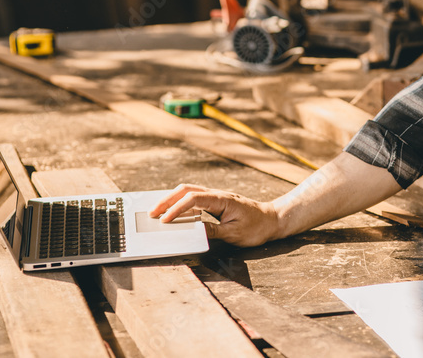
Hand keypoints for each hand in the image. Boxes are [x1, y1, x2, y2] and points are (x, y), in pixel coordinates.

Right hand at [149, 184, 278, 247]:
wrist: (272, 219)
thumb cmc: (256, 227)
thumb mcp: (235, 233)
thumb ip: (213, 230)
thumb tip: (192, 230)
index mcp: (222, 199)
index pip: (194, 199)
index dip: (177, 208)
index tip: (165, 220)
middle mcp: (217, 194)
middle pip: (186, 190)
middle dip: (167, 200)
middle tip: (150, 213)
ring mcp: (216, 197)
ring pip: (188, 191)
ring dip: (171, 199)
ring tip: (156, 211)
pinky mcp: (215, 202)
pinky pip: (193, 198)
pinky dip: (180, 202)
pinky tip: (172, 210)